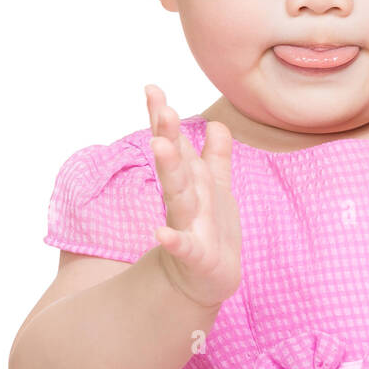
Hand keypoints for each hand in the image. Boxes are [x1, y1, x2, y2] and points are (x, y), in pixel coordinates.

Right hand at [145, 84, 241, 309]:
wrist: (206, 281)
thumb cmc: (211, 230)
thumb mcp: (217, 189)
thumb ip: (215, 157)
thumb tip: (216, 123)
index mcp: (190, 182)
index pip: (174, 145)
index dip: (163, 118)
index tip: (152, 88)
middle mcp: (184, 200)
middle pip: (174, 163)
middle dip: (167, 135)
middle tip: (162, 107)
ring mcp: (187, 226)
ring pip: (179, 195)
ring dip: (170, 170)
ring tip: (160, 145)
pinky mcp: (195, 256)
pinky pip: (184, 246)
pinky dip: (173, 239)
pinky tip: (160, 233)